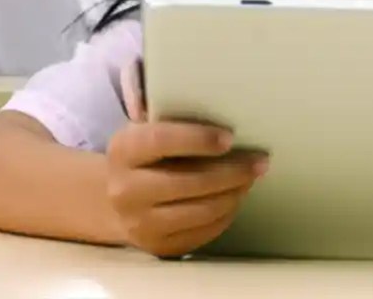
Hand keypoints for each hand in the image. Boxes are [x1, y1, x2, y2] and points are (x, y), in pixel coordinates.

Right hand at [107, 120, 266, 257]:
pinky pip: (204, 232)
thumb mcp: (144, 134)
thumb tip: (227, 130)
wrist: (113, 203)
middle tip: (259, 162)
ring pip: (202, 210)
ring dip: (234, 193)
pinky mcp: (160, 247)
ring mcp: (141, 224)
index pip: (161, 141)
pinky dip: (227, 214)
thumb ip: (174, 125)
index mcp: (123, 150)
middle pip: (190, 181)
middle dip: (232, 171)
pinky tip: (234, 198)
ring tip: (250, 178)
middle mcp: (125, 190)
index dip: (198, 139)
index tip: (230, 138)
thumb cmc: (142, 159)